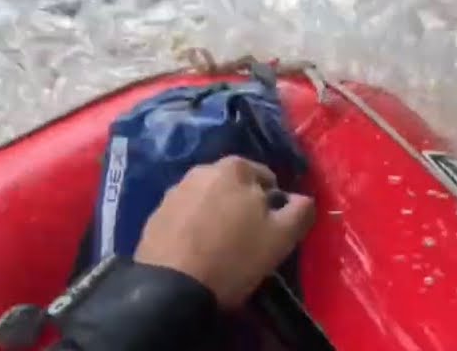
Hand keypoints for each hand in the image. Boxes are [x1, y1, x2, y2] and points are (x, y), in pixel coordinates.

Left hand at [134, 156, 315, 308]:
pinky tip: (196, 254)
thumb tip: (302, 199)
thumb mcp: (282, 237)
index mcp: (234, 168)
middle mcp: (200, 170)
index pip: (266, 178)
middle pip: (234, 188)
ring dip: (216, 217)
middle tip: (247, 240)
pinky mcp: (154, 216)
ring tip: (220, 250)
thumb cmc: (233, 257)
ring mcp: (173, 192)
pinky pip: (185, 218)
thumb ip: (301, 210)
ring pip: (208, 202)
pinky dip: (193, 229)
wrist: (172, 289)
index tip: (269, 230)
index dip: (273, 204)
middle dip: (242, 207)